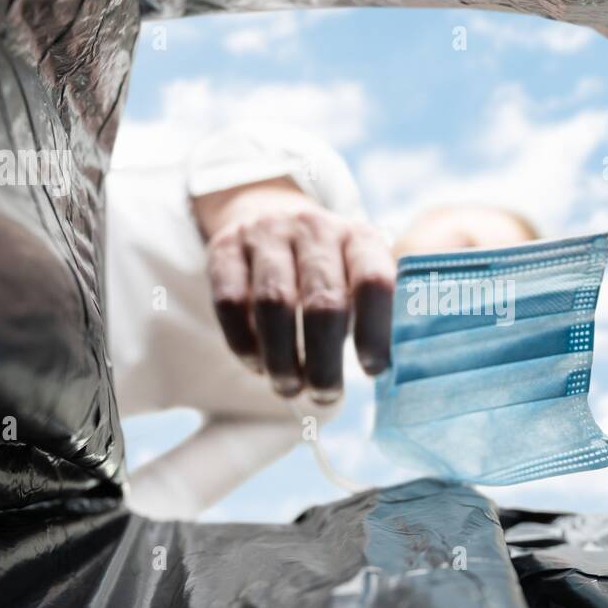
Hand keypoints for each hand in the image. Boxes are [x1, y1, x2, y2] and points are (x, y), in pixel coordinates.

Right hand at [194, 178, 394, 402]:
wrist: (266, 213)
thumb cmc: (327, 268)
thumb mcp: (358, 276)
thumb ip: (375, 314)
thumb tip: (384, 375)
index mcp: (359, 238)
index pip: (374, 282)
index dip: (375, 332)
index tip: (372, 371)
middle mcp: (314, 229)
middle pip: (322, 302)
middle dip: (324, 361)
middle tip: (325, 395)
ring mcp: (266, 235)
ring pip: (273, 304)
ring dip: (282, 359)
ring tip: (290, 388)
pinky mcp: (224, 249)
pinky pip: (230, 303)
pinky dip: (244, 344)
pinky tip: (257, 366)